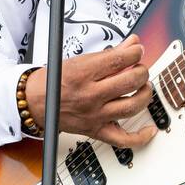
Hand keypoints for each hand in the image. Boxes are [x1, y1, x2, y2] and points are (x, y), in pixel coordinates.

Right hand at [25, 35, 157, 148]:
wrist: (34, 102)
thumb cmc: (53, 82)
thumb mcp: (80, 61)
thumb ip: (110, 53)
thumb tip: (131, 44)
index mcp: (83, 74)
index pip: (119, 59)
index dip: (134, 52)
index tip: (137, 50)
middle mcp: (90, 95)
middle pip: (129, 82)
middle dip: (141, 71)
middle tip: (140, 68)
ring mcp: (94, 115)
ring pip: (131, 107)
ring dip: (145, 95)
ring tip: (144, 87)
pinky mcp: (96, 130)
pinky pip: (122, 139)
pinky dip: (140, 137)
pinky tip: (149, 128)